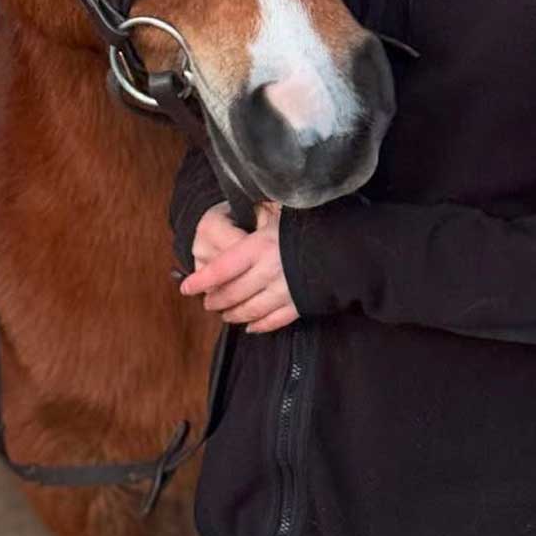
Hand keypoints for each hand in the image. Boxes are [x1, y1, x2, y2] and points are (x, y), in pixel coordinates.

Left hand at [181, 202, 298, 333]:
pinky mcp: (299, 305)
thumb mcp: (280, 212)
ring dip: (234, 315)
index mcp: (260, 247)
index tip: (187, 286)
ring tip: (225, 314)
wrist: (349, 247)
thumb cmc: (310, 224)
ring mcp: (283, 292)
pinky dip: (260, 326)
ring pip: (249, 310)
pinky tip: (251, 327)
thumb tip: (242, 207)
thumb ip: (259, 213)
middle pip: (232, 293)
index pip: (221, 268)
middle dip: (215, 300)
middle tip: (207, 302)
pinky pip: (273, 320)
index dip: (201, 280)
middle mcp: (268, 272)